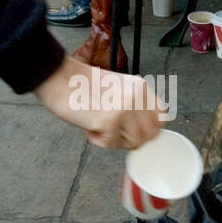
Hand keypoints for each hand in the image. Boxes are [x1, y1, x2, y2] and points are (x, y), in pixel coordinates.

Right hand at [33, 57, 167, 148]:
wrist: (59, 78)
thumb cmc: (82, 85)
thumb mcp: (119, 88)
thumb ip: (135, 105)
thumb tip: (144, 130)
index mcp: (140, 87)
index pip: (162, 117)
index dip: (149, 129)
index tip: (133, 130)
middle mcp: (136, 96)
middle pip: (149, 134)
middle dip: (132, 139)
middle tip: (113, 131)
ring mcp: (124, 109)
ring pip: (133, 142)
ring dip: (115, 140)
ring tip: (99, 125)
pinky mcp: (109, 121)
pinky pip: (111, 144)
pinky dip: (98, 140)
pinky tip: (89, 125)